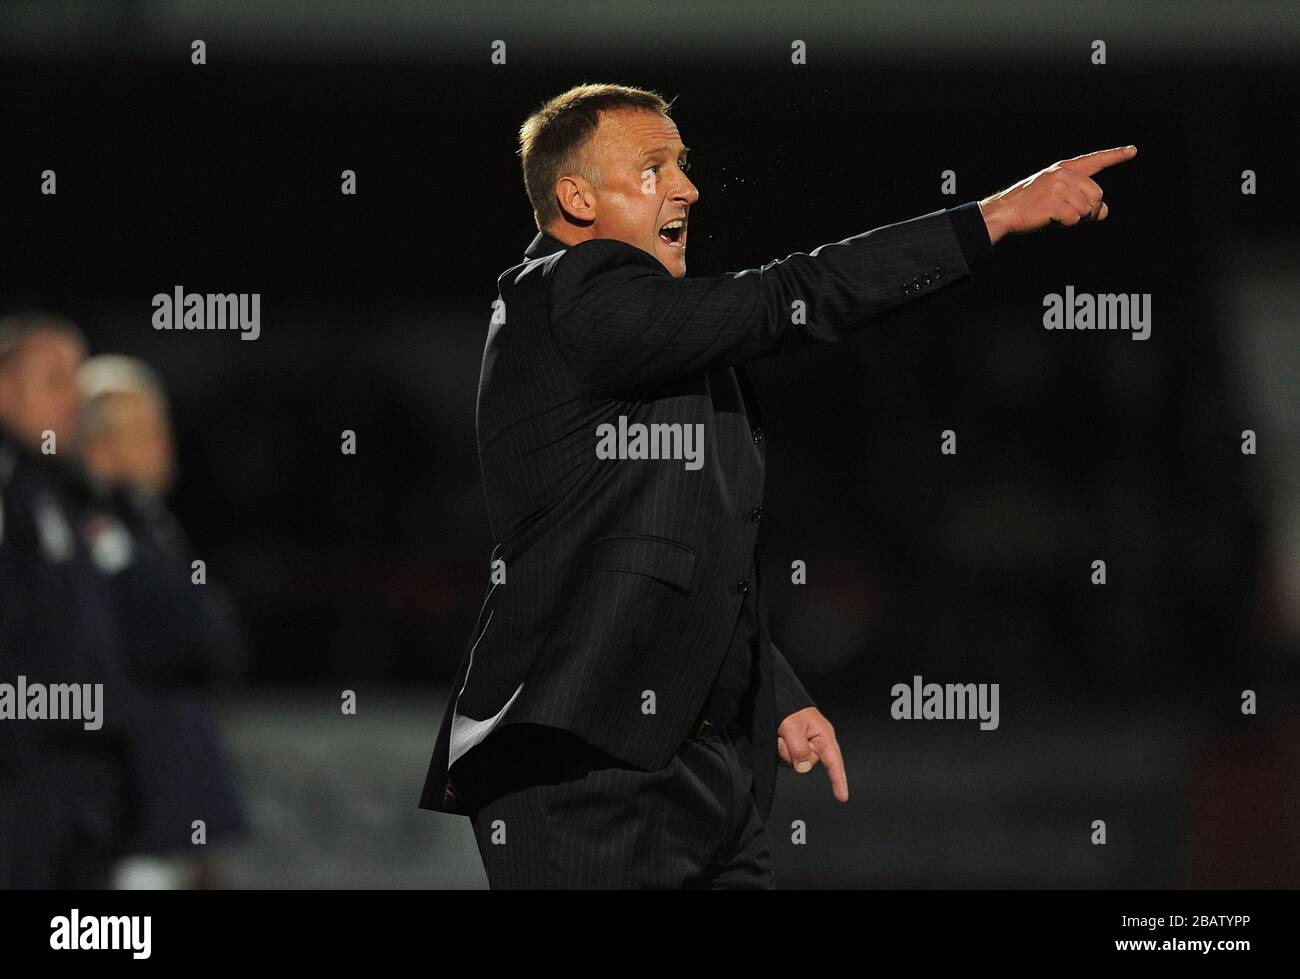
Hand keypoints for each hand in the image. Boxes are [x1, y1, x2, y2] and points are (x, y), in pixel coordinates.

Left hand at [777, 706, 847, 801]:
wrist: (776, 696)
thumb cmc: (789, 706)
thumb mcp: (793, 726)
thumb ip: (799, 748)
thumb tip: (804, 768)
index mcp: (823, 736)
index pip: (834, 762)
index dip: (838, 780)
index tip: (842, 796)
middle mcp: (815, 742)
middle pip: (806, 764)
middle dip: (791, 754)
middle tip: (783, 738)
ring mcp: (803, 745)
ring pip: (794, 762)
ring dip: (783, 751)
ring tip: (780, 734)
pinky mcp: (793, 746)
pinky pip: (786, 758)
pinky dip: (779, 750)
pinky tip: (777, 737)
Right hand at [979, 145, 1136, 244]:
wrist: (1004, 212)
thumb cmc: (1032, 206)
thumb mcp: (1059, 198)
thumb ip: (1084, 202)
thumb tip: (1104, 211)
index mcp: (1065, 169)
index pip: (1095, 160)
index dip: (1115, 156)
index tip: (1132, 151)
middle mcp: (1063, 174)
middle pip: (1097, 195)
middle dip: (1088, 210)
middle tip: (1068, 214)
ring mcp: (1058, 187)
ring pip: (1087, 209)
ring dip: (1075, 219)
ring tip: (1054, 215)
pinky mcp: (1054, 202)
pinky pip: (1075, 219)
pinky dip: (1066, 224)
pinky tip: (1050, 219)